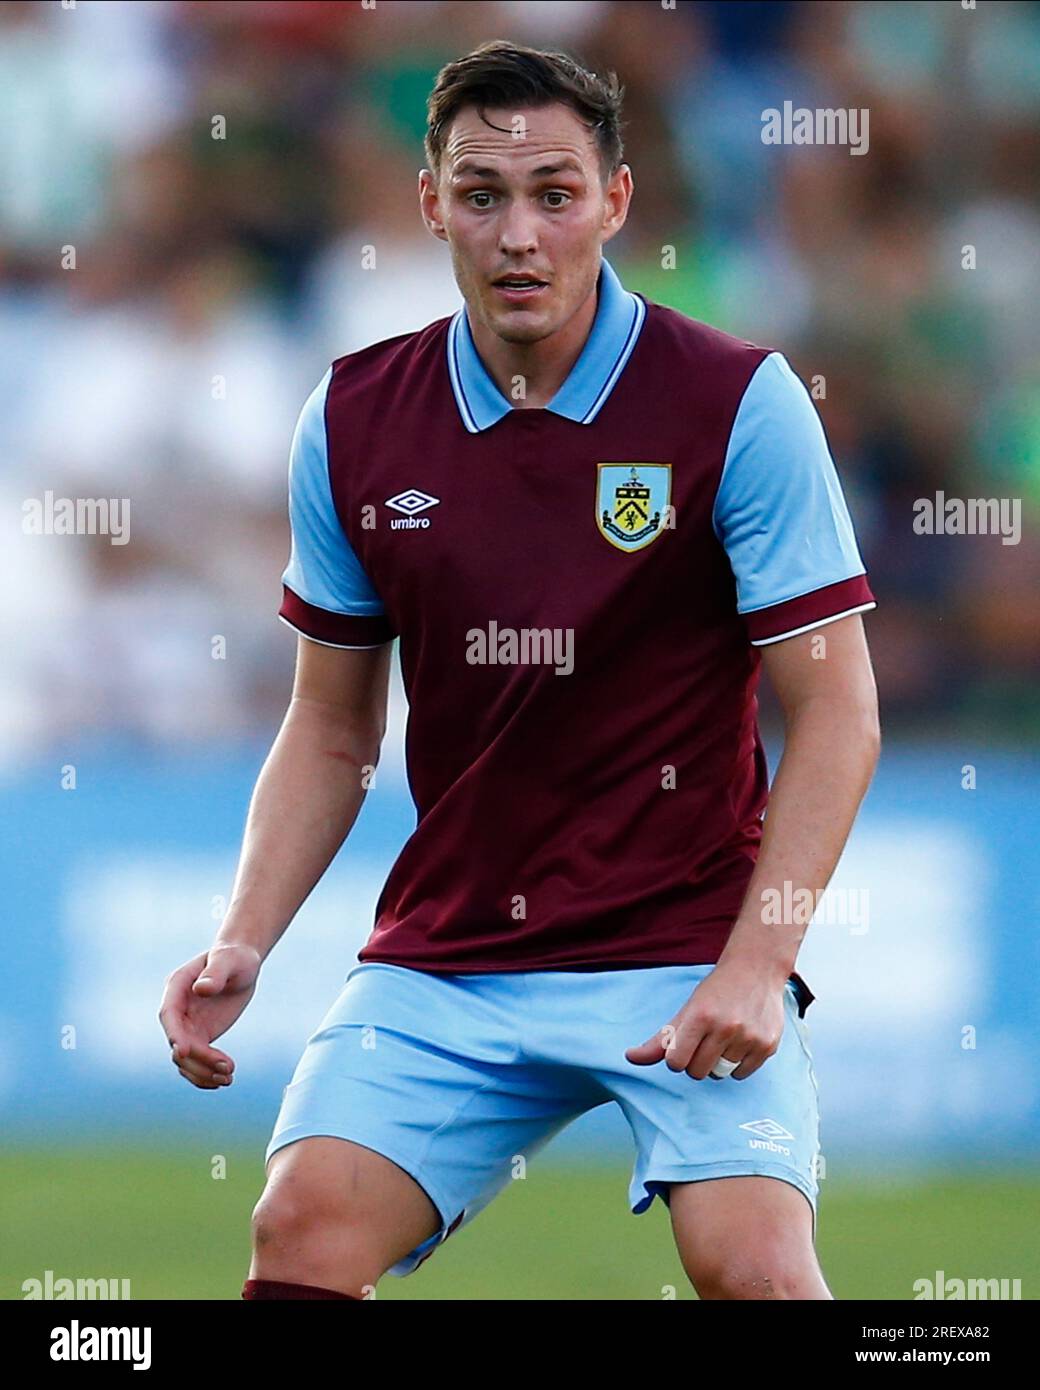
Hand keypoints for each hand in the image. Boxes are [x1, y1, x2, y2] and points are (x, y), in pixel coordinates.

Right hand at [158, 943, 260, 1089]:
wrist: (242, 963)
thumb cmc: (234, 956)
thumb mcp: (228, 960)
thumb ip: (215, 973)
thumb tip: (202, 989)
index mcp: (177, 987)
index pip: (169, 1015)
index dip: (174, 1034)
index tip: (184, 1051)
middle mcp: (178, 1009)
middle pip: (178, 1042)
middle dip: (199, 1059)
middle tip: (227, 1068)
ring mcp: (187, 1025)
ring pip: (185, 1058)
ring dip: (203, 1072)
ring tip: (229, 1078)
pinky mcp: (200, 1035)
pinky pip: (196, 1061)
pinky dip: (206, 1074)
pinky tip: (224, 1080)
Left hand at [624, 961, 785, 1080]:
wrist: (756, 968)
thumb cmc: (717, 991)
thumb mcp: (686, 1010)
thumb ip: (660, 1039)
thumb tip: (630, 1058)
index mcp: (700, 1016)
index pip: (675, 1062)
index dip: (676, 1058)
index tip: (683, 1046)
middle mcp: (726, 1027)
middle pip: (697, 1072)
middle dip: (696, 1061)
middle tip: (704, 1041)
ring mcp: (748, 1037)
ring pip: (720, 1074)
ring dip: (718, 1063)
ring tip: (724, 1039)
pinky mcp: (767, 1045)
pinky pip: (742, 1074)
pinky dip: (737, 1065)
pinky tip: (740, 1042)